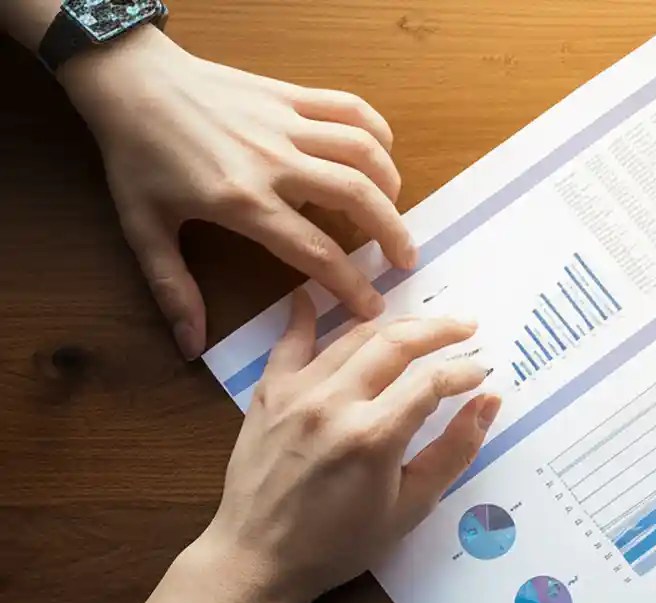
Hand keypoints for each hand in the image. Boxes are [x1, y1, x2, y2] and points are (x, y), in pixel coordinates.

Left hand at [59, 27, 416, 358]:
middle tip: (405, 260)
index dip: (352, 285)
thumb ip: (173, 290)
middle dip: (392, 233)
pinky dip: (377, 131)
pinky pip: (350, 109)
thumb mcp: (144, 228)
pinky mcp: (290, 95)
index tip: (373, 307)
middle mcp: (275, 162)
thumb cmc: (136, 157)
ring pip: (363, 151)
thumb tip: (191, 346)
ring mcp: (286, 124)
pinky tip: (380, 155)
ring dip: (390, 184)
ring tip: (394, 211)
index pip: (316, 251)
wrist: (130, 82)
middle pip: (357, 197)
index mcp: (242, 202)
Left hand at [139, 293, 500, 602]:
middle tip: (466, 326)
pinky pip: (291, 343)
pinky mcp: (269, 394)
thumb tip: (488, 401)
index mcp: (374, 436)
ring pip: (353, 336)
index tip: (482, 372)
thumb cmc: (339, 544)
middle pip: (396, 343)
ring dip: (393, 323)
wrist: (256, 559)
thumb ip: (454, 451)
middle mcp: (335, 403)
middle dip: (439, 329)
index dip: (464, 371)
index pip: (432, 381)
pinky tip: (317, 297)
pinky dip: (306, 317)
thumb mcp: (410, 508)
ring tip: (420, 324)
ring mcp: (297, 393)